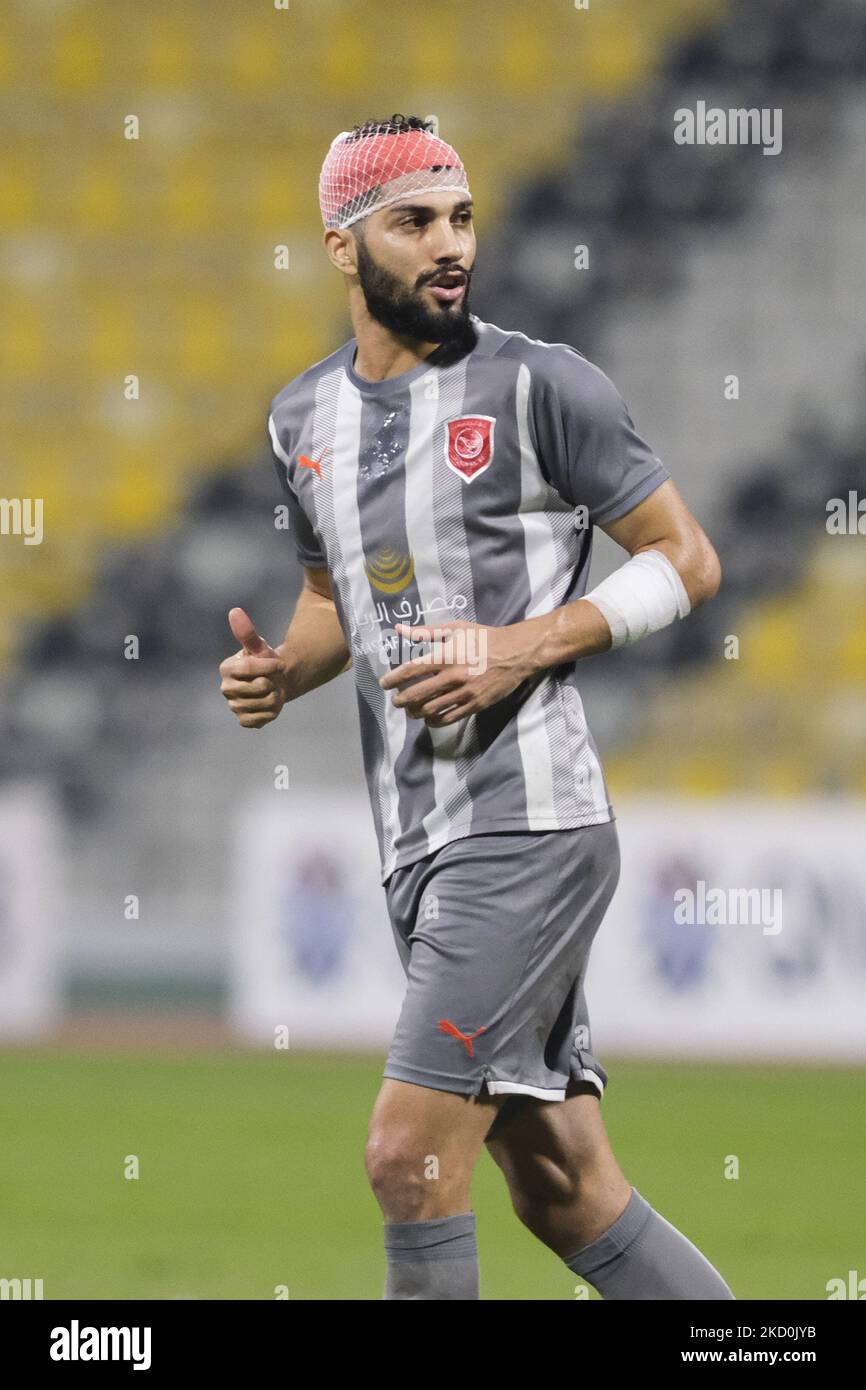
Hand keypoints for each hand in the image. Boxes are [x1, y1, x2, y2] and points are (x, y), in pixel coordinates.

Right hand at [219, 607, 289, 728]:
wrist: (276, 681)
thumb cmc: (265, 660)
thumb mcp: (259, 646)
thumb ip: (247, 632)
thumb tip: (235, 611)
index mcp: (226, 668)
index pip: (248, 669)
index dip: (268, 667)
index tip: (279, 664)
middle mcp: (226, 688)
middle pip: (258, 687)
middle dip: (272, 682)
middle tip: (271, 679)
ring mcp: (234, 705)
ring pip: (263, 703)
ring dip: (274, 696)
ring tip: (271, 690)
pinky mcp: (244, 719)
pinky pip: (261, 719)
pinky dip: (271, 712)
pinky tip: (269, 703)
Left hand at [378, 619, 537, 727]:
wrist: (515, 653)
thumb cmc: (483, 637)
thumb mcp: (455, 628)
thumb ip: (425, 632)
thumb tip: (399, 629)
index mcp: (446, 655)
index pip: (411, 670)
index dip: (393, 679)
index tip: (384, 684)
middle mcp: (453, 676)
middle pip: (417, 694)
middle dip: (401, 700)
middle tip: (396, 701)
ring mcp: (465, 693)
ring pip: (431, 709)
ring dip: (416, 712)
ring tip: (410, 710)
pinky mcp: (475, 705)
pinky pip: (449, 718)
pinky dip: (434, 721)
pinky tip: (428, 718)